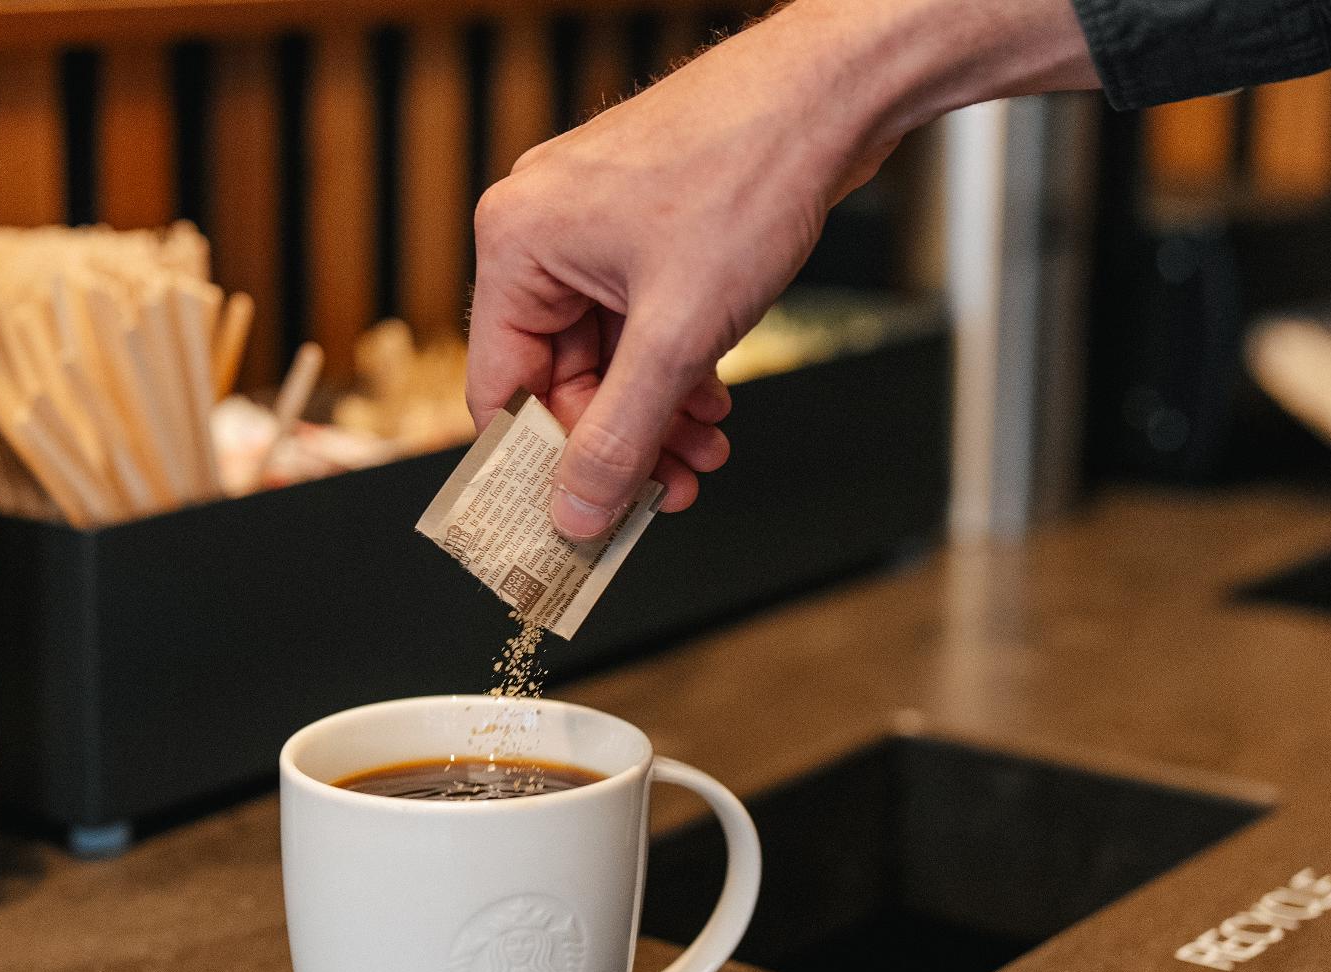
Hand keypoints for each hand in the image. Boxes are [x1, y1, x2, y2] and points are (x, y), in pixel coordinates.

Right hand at [465, 0, 1096, 539]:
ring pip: (605, 354)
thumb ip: (620, 434)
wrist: (830, 94)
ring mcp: (593, 226)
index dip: (540, 464)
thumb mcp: (678, 333)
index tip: (577, 518)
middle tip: (668, 488)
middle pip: (557, 377)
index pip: (499, 388)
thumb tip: (577, 511)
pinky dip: (672, 366)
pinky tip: (711, 398)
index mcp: (517, 244)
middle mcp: (542, 230)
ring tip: (704, 448)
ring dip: (655, 411)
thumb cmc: (748, 170)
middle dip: (620, 438)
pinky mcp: (642, 225)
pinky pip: (636, 320)